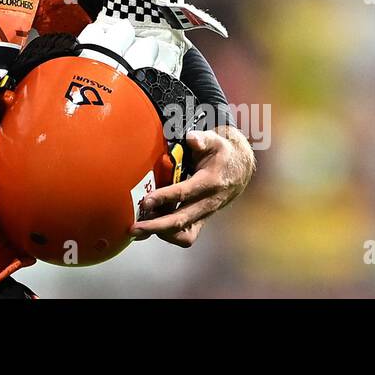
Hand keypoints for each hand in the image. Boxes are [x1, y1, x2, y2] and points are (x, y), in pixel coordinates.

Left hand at [129, 126, 255, 247]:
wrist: (240, 169)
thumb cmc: (221, 153)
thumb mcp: (215, 140)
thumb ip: (202, 139)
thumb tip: (192, 139)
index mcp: (210, 182)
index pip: (184, 193)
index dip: (164, 198)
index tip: (146, 201)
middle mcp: (208, 202)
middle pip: (181, 220)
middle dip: (156, 226)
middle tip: (134, 228)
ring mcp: (205, 214)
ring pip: (184, 233)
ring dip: (161, 232)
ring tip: (139, 227)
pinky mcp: (202, 220)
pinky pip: (186, 235)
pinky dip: (169, 234)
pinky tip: (152, 226)